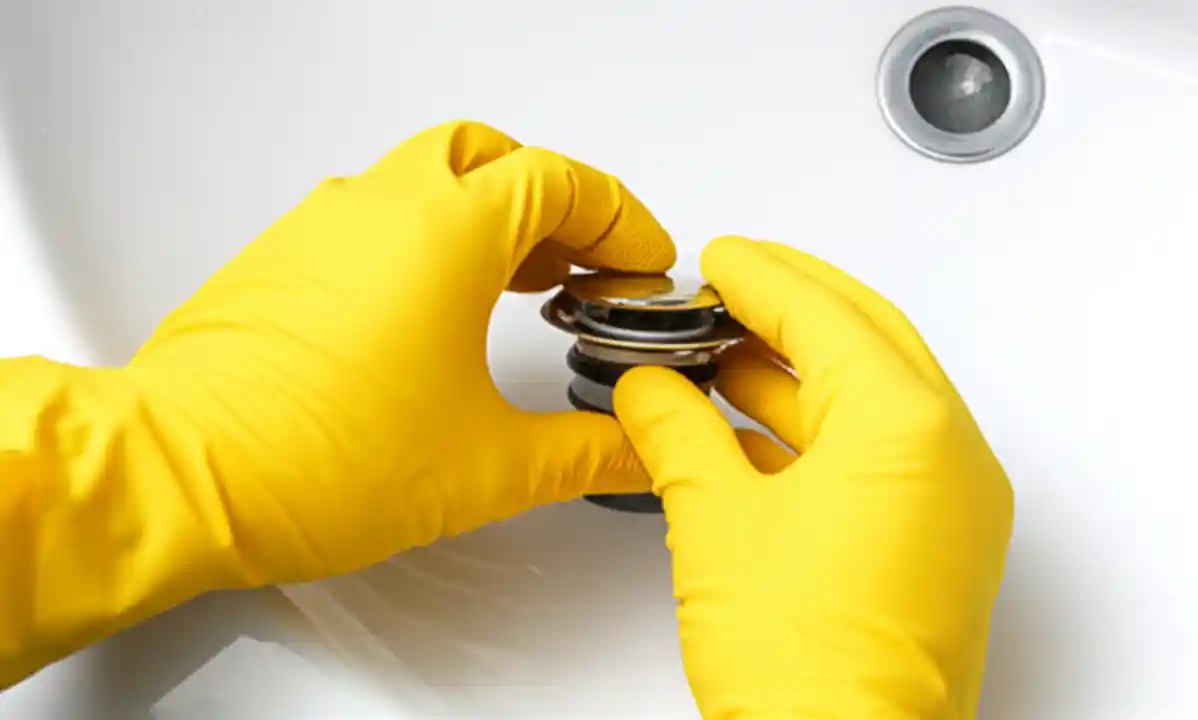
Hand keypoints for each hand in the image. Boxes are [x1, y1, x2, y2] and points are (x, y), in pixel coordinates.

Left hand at [126, 120, 673, 582]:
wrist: (182, 478)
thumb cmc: (318, 460)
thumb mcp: (490, 466)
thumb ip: (586, 453)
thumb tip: (641, 452)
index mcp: (449, 229)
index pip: (562, 182)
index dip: (621, 217)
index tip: (644, 261)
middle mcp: (384, 205)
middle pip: (493, 154)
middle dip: (554, 199)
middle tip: (587, 262)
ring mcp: (323, 225)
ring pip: (426, 176)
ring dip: (487, 212)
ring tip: (524, 285)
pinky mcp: (282, 258)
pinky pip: (373, 214)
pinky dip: (425, 235)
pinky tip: (435, 310)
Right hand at [614, 237, 1013, 718]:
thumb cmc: (803, 669)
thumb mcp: (713, 518)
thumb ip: (675, 431)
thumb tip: (650, 393)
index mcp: (906, 427)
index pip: (825, 314)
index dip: (760, 275)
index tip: (719, 255)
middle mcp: (949, 455)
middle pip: (865, 338)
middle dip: (790, 304)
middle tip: (728, 281)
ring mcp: (951, 503)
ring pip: (870, 397)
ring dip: (795, 369)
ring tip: (721, 350)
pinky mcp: (935, 544)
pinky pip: (875, 454)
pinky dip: (812, 428)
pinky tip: (747, 422)